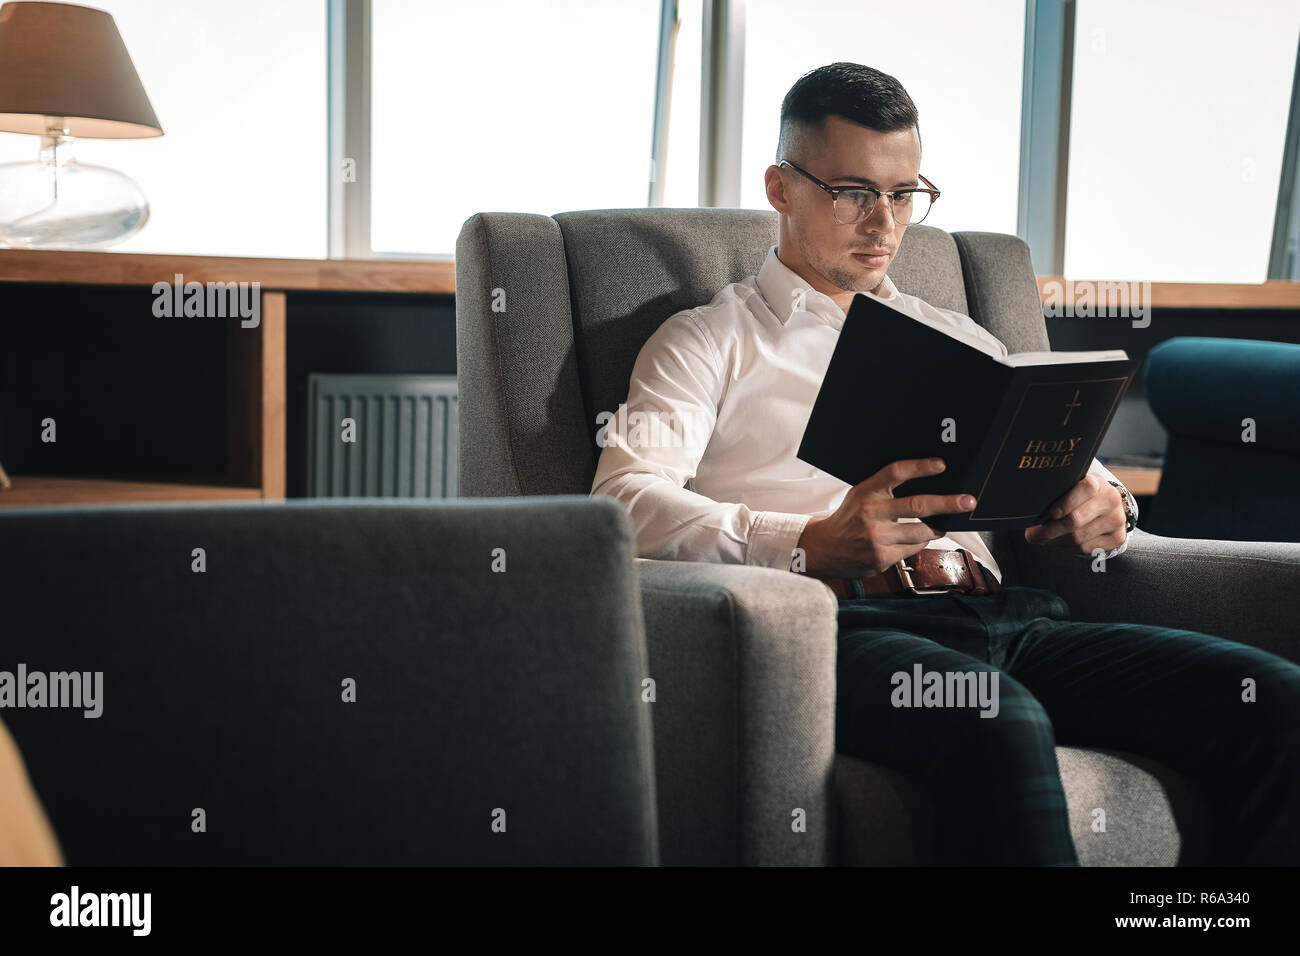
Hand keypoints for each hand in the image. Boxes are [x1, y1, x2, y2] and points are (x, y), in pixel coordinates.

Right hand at [796, 457, 976, 577]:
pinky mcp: (883, 557)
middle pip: (918, 505)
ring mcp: (877, 538)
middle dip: (948, 503)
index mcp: (865, 492)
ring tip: (944, 523)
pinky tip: (914, 538)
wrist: (825, 549)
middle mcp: (871, 514)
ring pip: (922, 531)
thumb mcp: (860, 495)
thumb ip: (884, 489)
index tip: (941, 464)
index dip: (920, 467)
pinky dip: (919, 542)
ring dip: (937, 527)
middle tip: (968, 501)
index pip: (895, 473)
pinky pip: (913, 548)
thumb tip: (926, 481)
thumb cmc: (849, 518)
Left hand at [1024, 473, 1125, 554]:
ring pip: (1078, 538)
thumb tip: (1030, 510)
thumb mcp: (1071, 486)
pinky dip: (1066, 548)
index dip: (1064, 503)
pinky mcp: (1117, 537)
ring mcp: (1116, 520)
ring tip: (1042, 540)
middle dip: (1049, 531)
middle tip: (1032, 535)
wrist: (1106, 505)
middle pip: (1075, 520)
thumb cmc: (1078, 495)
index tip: (1049, 513)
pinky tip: (1057, 544)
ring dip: (1055, 542)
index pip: (1084, 489)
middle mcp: (1111, 501)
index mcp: (1098, 483)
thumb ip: (1056, 493)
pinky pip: (1085, 549)